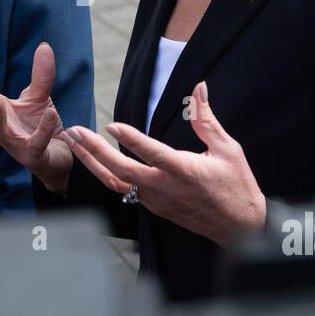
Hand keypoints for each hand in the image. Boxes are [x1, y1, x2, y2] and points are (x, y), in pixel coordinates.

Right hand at [0, 41, 72, 192]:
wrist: (58, 158)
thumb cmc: (40, 126)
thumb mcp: (39, 97)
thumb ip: (40, 74)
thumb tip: (43, 45)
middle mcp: (0, 127)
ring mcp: (14, 143)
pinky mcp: (33, 155)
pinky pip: (37, 142)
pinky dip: (44, 128)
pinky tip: (50, 113)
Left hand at [62, 80, 265, 246]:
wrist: (240, 228)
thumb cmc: (236, 186)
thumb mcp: (228, 149)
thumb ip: (206, 119)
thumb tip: (200, 88)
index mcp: (184, 171)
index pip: (152, 154)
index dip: (131, 139)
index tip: (111, 126)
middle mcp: (165, 188)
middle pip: (121, 170)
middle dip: (94, 150)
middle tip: (74, 131)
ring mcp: (156, 200)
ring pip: (116, 182)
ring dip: (93, 162)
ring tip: (74, 143)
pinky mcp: (153, 207)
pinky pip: (124, 190)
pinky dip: (106, 174)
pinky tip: (94, 161)